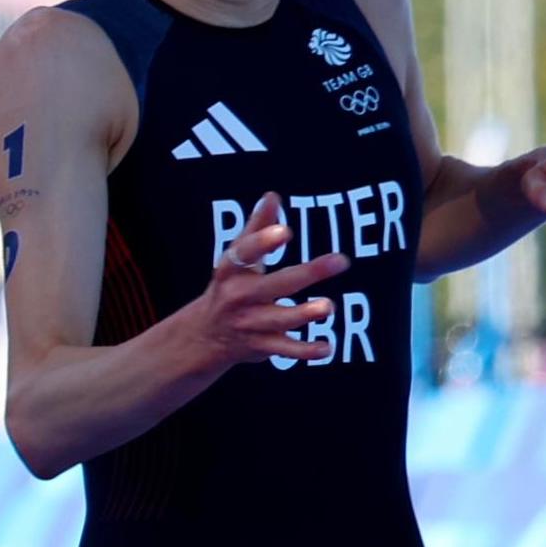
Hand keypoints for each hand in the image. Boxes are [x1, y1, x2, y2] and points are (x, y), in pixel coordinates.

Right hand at [175, 191, 347, 371]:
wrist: (205, 335)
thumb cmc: (229, 286)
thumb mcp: (235, 258)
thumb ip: (256, 227)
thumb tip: (273, 195)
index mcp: (231, 270)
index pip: (245, 253)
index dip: (263, 241)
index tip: (286, 231)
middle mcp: (239, 296)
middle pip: (274, 284)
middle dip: (308, 273)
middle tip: (340, 260)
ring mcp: (250, 323)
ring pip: (280, 319)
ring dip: (304, 314)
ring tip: (329, 307)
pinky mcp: (261, 345)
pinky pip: (284, 349)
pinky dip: (305, 351)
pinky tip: (327, 347)